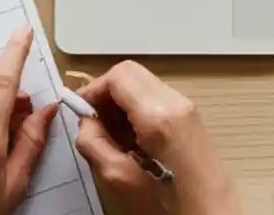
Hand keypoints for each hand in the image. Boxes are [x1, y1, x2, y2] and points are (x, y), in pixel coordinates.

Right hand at [74, 61, 241, 214]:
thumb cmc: (172, 206)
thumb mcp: (121, 180)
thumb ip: (94, 145)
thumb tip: (87, 122)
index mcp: (158, 115)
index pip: (118, 76)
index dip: (93, 90)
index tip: (81, 114)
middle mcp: (175, 101)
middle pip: (130, 73)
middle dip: (107, 94)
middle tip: (96, 126)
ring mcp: (187, 106)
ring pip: (142, 84)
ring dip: (122, 103)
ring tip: (115, 139)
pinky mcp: (191, 115)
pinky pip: (156, 97)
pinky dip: (137, 110)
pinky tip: (134, 141)